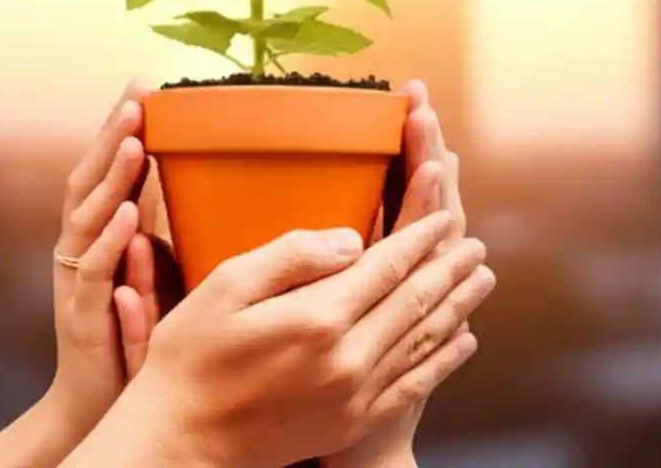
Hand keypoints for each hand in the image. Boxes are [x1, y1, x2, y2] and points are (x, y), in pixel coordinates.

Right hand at [48, 80, 158, 430]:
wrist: (104, 401)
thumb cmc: (143, 329)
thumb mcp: (165, 266)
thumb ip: (179, 225)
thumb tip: (229, 178)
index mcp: (104, 232)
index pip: (111, 168)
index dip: (124, 127)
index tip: (146, 84)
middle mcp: (85, 248)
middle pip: (91, 179)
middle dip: (112, 136)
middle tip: (136, 96)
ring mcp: (79, 280)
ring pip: (88, 219)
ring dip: (111, 179)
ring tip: (134, 141)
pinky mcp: (84, 317)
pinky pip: (95, 275)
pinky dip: (110, 245)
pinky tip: (128, 219)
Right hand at [63, 212, 486, 467]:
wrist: (179, 442)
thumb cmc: (189, 358)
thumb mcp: (225, 287)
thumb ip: (292, 255)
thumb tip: (353, 238)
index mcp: (320, 316)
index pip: (389, 265)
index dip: (422, 237)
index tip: (444, 217)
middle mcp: (349, 357)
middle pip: (417, 301)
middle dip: (451, 268)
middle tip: (475, 245)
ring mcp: (356, 394)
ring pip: (425, 340)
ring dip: (458, 306)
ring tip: (481, 280)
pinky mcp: (353, 420)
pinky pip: (415, 383)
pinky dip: (444, 359)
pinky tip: (463, 340)